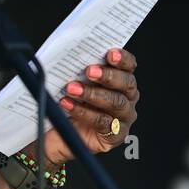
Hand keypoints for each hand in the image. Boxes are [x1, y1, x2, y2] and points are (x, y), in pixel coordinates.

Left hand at [37, 47, 140, 163]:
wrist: (60, 134)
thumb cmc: (70, 104)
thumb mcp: (73, 83)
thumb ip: (78, 70)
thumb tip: (70, 54)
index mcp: (120, 81)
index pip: (128, 66)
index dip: (122, 59)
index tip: (110, 53)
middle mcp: (126, 98)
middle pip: (127, 84)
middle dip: (108, 76)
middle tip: (89, 71)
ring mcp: (123, 117)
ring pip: (116, 102)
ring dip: (93, 94)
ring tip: (72, 89)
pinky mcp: (115, 135)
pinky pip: (103, 122)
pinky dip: (84, 113)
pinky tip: (69, 105)